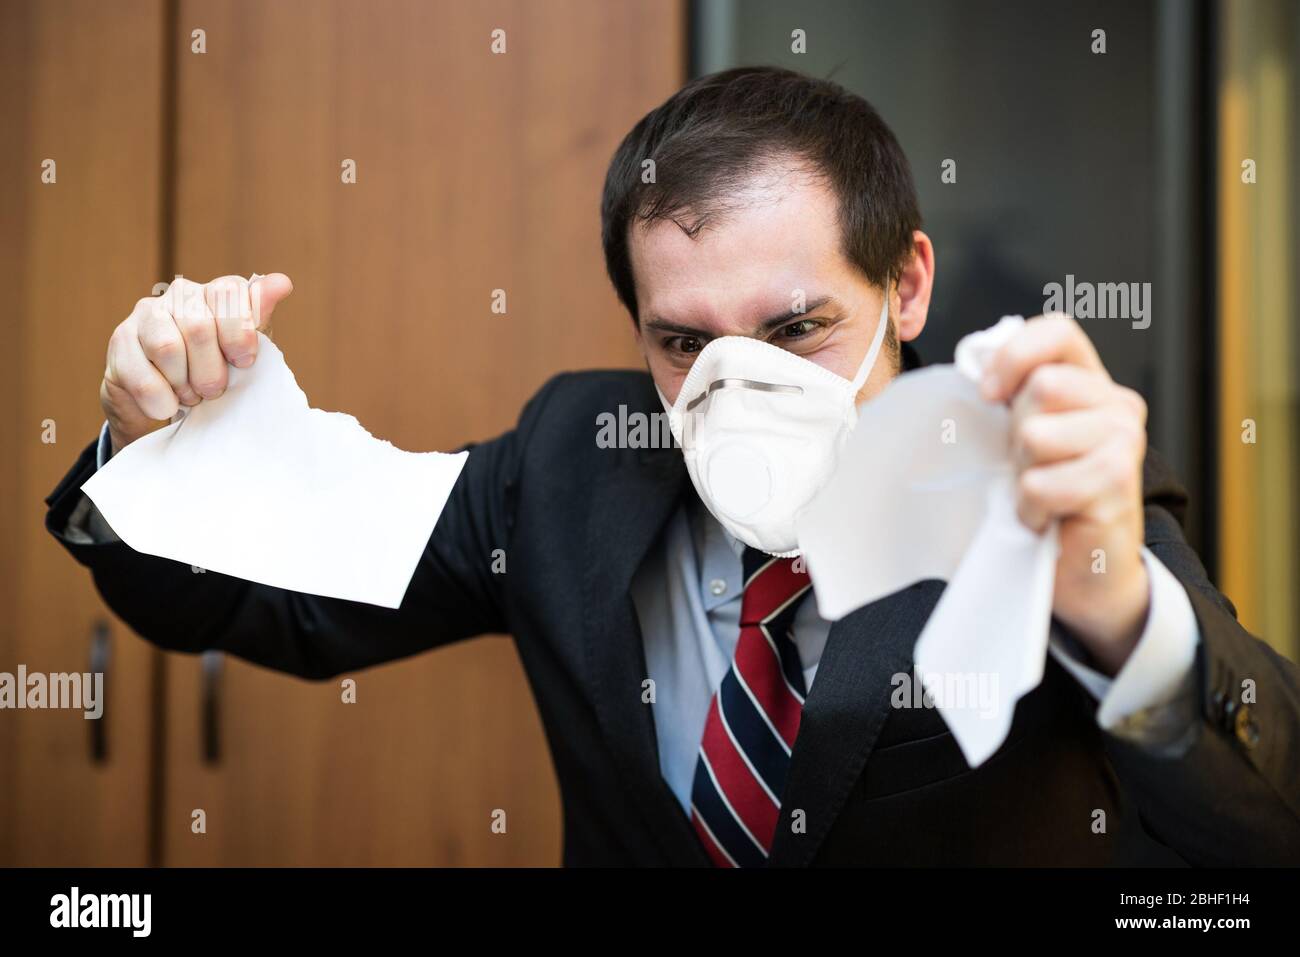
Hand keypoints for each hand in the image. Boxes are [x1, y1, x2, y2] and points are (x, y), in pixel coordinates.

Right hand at [100, 273, 293, 453]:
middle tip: (214, 391)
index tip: (244, 362)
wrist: (165, 401)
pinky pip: (142, 376)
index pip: (228, 292)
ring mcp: (146, 314)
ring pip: (167, 349)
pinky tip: (168, 404)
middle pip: (198, 326)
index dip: (239, 331)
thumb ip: (258, 319)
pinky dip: (161, 400)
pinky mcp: (120, 340)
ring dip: (184, 385)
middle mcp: (180, 295)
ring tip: (190, 396)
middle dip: (211, 371)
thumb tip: (281, 283)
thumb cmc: (214, 370)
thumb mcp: (244, 350)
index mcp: (215, 293)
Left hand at [981, 314, 1149, 674]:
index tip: (989, 394)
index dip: (1016, 356)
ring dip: (1023, 473)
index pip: (1058, 332)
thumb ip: (1009, 398)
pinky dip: (1031, 508)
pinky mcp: (1117, 482)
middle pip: (1042, 386)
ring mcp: (1124, 441)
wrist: (1084, 574)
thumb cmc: (1045, 501)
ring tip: (1040, 494)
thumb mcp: (1021, 440)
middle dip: (1017, 433)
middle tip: (1028, 468)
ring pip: (1038, 434)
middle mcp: (1117, 405)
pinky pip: (1042, 483)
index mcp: (1090, 384)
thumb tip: (973, 366)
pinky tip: (1047, 519)